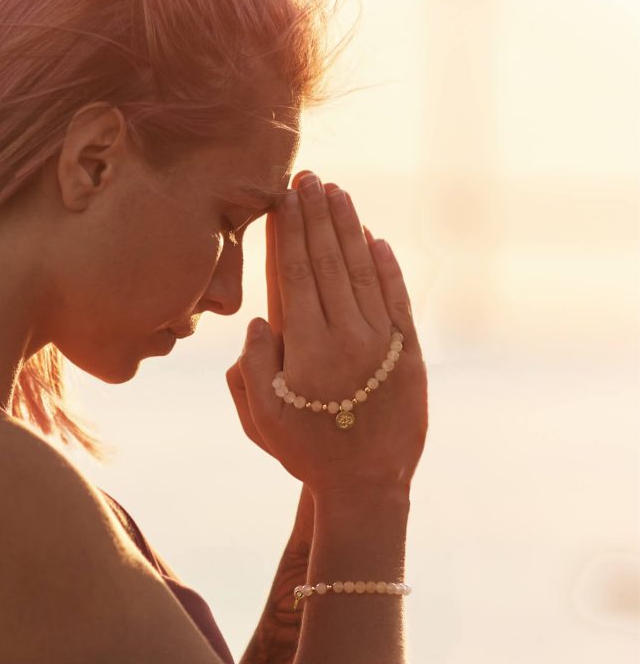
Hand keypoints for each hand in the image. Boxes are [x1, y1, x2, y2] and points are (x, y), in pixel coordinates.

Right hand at [230, 172, 427, 499]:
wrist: (368, 485)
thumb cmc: (305, 451)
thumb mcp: (261, 417)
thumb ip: (253, 367)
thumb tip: (261, 320)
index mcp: (307, 348)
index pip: (294, 274)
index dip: (289, 231)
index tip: (284, 197)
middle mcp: (347, 336)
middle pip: (327, 261)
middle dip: (316, 216)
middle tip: (309, 178)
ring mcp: (383, 341)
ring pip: (363, 270)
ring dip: (348, 228)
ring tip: (337, 193)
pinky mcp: (410, 351)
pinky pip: (397, 297)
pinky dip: (387, 265)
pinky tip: (374, 238)